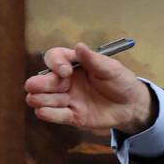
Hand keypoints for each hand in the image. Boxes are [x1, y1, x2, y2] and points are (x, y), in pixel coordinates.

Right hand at [24, 42, 153, 133]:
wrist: (131, 105)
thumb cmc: (121, 81)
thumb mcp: (111, 68)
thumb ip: (94, 60)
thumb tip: (79, 47)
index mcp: (74, 64)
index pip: (56, 59)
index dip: (56, 63)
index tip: (65, 71)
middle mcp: (67, 81)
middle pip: (48, 81)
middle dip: (40, 84)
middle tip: (32, 86)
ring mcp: (69, 99)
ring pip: (49, 99)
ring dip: (40, 99)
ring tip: (33, 99)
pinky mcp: (74, 116)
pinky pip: (59, 115)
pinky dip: (50, 114)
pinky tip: (41, 112)